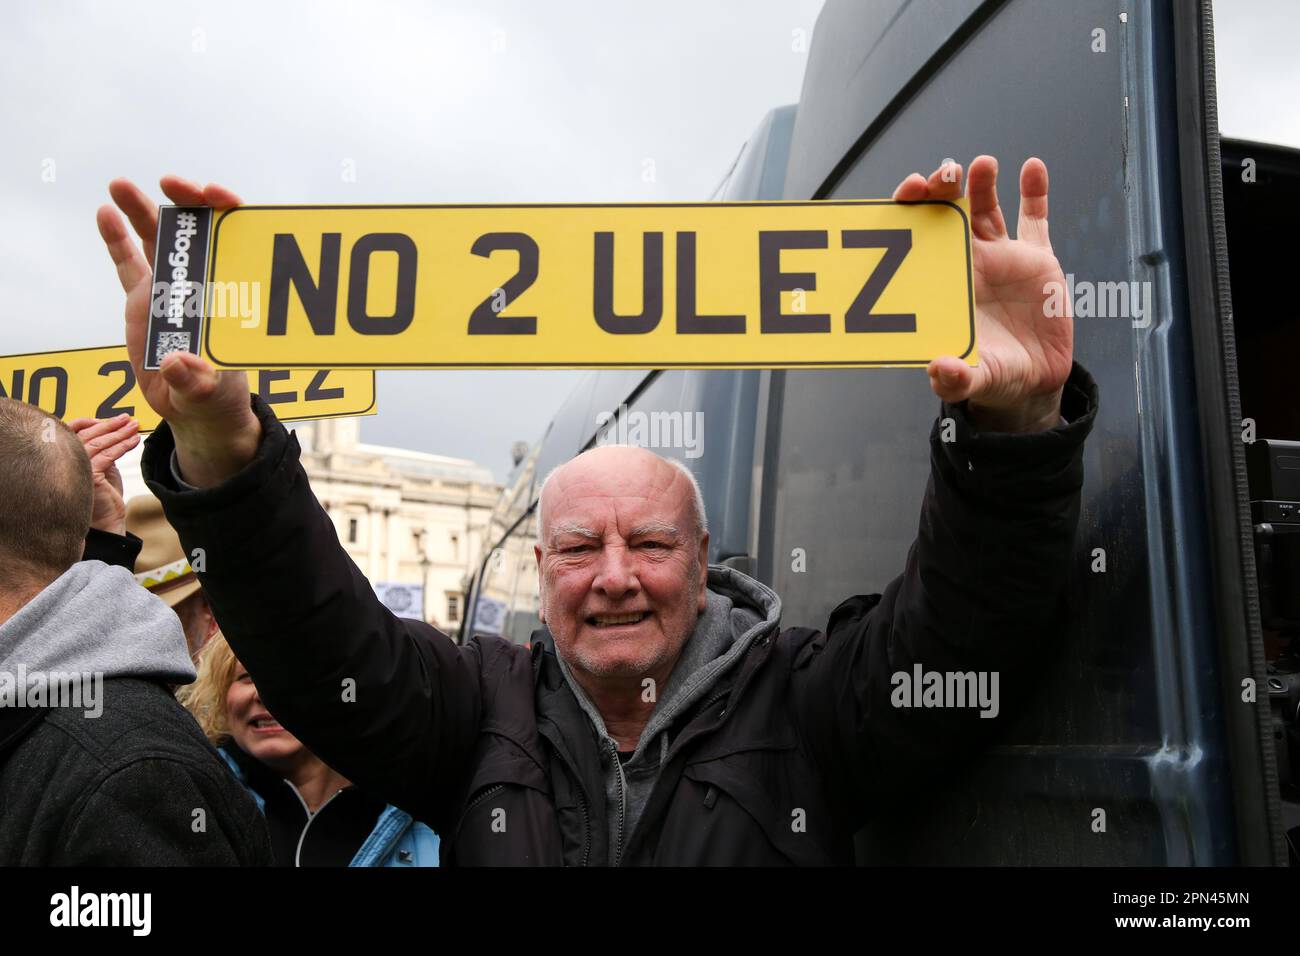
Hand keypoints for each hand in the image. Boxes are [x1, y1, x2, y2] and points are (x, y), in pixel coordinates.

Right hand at [69, 414, 140, 534]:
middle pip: (85, 435)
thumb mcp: (101, 467)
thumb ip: (100, 450)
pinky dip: (122, 446)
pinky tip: (134, 441)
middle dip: (109, 425)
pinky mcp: (89, 477)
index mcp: (64, 457)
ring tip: (134, 427)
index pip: (70, 432)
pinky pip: (107, 456)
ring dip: (119, 433)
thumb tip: (112, 430)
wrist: (107, 521)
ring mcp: (75, 469)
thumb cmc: (104, 495)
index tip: (111, 419)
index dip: (89, 422)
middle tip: (127, 418)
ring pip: (98, 444)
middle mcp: (64, 462)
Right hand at [96, 176, 261, 485]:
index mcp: (226, 297)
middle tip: (172, 182)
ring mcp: (170, 288)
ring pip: (159, 241)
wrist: (195, 409)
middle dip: (187, 202)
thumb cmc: (214, 398)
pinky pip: (129, 263)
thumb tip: (177, 363)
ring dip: (143, 209)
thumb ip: (196, 381)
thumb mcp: (208, 395)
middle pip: (197, 233)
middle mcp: (200, 285)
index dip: (229, 214)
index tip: (217, 196)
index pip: (237, 243)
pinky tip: (105, 212)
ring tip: (121, 185)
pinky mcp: (143, 299)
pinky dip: (117, 237)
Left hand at [893, 156, 1072, 432]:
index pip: (918, 237)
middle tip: (943, 173)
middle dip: (942, 189)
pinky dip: (1034, 192)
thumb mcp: (975, 381)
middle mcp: (968, 263)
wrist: (1033, 380)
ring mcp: (1002, 258)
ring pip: (986, 209)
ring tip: (981, 165)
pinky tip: (1031, 168)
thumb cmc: (992, 378)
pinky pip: (1035, 219)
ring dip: (981, 183)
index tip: (911, 190)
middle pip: (948, 214)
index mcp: (944, 283)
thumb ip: (956, 379)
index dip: (912, 210)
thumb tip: (938, 370)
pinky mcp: (1037, 260)